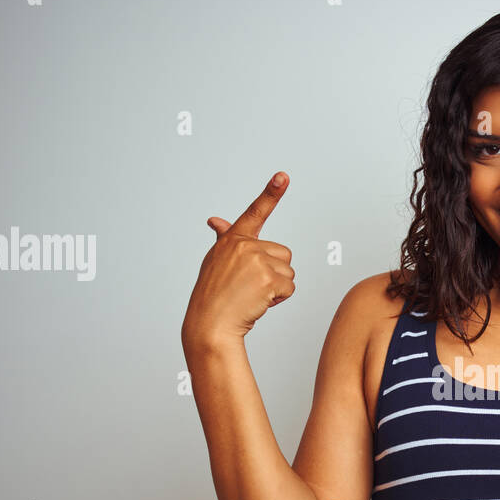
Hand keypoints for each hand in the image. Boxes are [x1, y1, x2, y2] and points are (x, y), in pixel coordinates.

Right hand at [182, 173, 295, 348]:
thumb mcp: (216, 262)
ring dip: (277, 288)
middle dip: (274, 273)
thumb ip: (225, 239)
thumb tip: (216, 220)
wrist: (210, 323)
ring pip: (288, 273)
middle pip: (283, 255)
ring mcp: (256, 260)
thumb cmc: (213, 296)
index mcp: (233, 239)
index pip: (255, 212)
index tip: (283, 176)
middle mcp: (245, 245)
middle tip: (250, 287)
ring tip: (252, 295)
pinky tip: (258, 303)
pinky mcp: (268, 278)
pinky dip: (279, 299)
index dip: (271, 193)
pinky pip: (289, 288)